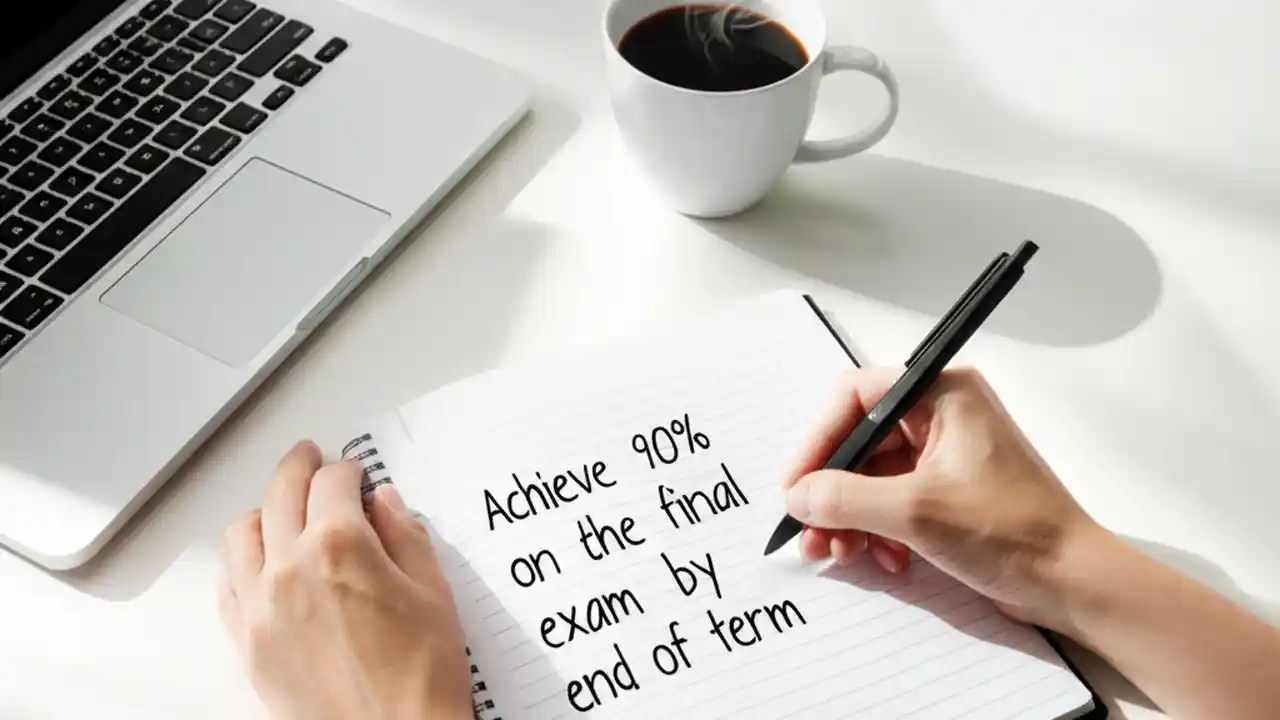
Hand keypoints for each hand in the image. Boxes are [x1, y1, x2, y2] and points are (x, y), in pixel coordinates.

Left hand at [219, 441, 471, 719]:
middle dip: (300, 467)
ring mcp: (261, 608)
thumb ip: (405, 536)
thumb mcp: (434, 593)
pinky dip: (241, 562)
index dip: (348, 469)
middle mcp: (290, 570)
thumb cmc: (421, 680)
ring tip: (284, 509)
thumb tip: (385, 504)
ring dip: (265, 510)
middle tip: (311, 459)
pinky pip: (227, 586)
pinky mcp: (249, 645)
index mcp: (341, 548)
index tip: (356, 473)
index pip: (333, 482)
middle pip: (281, 493)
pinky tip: (260, 562)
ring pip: (242, 534)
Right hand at [782, 367, 1101, 630]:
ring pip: (871, 476)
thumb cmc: (1014, 532)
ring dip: (849, 517)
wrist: (1072, 582)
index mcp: (943, 394)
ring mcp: (946, 454)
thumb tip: (798, 496)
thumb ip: (847, 498)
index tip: (797, 485)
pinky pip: (891, 500)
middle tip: (809, 530)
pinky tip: (883, 559)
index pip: (855, 398)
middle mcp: (943, 414)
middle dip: (832, 491)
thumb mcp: (916, 513)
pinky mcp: (948, 490)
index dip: (819, 440)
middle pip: (859, 441)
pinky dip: (877, 529)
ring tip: (840, 553)